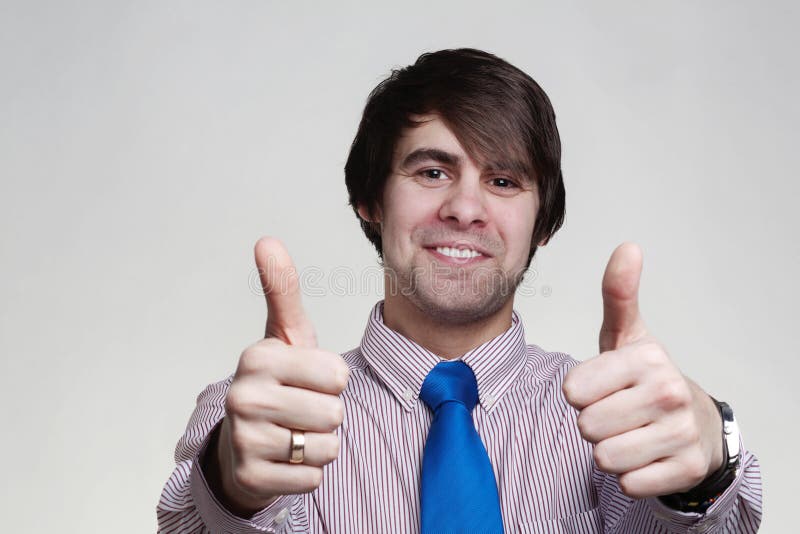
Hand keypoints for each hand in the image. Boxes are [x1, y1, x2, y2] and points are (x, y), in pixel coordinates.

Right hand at [209, 237, 349, 514]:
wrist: (242, 444)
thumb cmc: (275, 385)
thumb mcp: (283, 336)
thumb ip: (282, 291)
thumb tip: (267, 240)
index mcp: (257, 357)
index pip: (337, 374)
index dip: (333, 381)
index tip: (307, 379)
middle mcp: (243, 397)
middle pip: (334, 413)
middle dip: (328, 415)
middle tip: (301, 410)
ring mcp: (244, 439)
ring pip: (326, 447)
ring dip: (320, 445)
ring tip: (294, 434)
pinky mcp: (250, 478)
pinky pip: (314, 478)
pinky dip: (308, 473)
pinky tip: (285, 460)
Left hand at [562, 242, 722, 498]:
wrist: (697, 423)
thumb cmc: (647, 378)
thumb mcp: (628, 335)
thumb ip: (618, 294)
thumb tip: (628, 246)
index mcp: (645, 359)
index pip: (573, 390)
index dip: (580, 394)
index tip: (602, 387)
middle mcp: (668, 392)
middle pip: (586, 426)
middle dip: (594, 423)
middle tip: (617, 412)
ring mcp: (680, 432)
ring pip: (604, 457)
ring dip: (609, 450)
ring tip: (629, 432)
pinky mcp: (686, 468)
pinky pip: (629, 483)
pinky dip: (631, 475)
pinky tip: (646, 455)